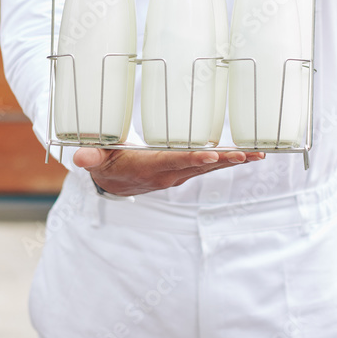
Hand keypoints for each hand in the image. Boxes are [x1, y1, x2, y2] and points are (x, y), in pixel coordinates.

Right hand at [73, 148, 264, 196]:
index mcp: (149, 168)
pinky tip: (246, 154)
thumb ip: (90, 156)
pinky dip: (227, 160)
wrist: (113, 183)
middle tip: (250, 155)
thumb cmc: (105, 163)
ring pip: (209, 168)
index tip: (213, 155)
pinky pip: (209, 167)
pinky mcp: (183, 172)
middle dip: (226, 161)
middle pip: (201, 167)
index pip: (174, 161)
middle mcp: (168, 174)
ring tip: (258, 154)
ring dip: (233, 161)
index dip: (193, 159)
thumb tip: (78, 158)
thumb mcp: (95, 159)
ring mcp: (178, 175)